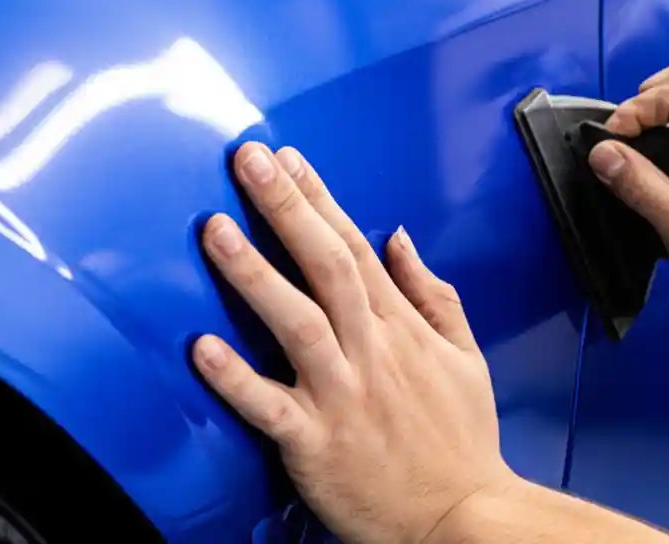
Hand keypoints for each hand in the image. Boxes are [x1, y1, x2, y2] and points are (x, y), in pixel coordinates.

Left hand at [193, 143, 515, 543]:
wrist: (463, 518)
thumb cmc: (461, 442)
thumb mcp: (466, 355)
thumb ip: (431, 292)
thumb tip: (400, 239)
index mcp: (401, 329)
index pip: (354, 246)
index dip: (318, 198)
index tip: (287, 159)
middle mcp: (370, 352)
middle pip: (324, 265)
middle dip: (285, 206)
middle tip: (248, 161)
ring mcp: (342, 395)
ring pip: (295, 321)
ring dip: (254, 273)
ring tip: (216, 230)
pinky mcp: (316, 441)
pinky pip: (269, 404)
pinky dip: (235, 377)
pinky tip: (202, 348)